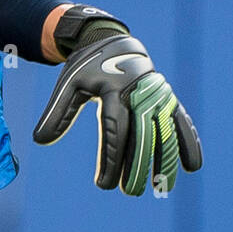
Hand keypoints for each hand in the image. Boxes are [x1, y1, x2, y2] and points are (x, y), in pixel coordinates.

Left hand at [34, 6, 202, 195]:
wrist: (113, 39)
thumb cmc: (87, 66)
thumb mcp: (69, 84)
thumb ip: (57, 112)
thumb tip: (40, 141)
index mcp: (113, 90)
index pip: (114, 130)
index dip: (111, 159)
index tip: (104, 184)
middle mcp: (139, 93)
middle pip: (142, 135)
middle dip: (138, 165)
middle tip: (131, 192)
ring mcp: (157, 95)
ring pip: (165, 130)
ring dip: (167, 159)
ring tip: (164, 186)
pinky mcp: (167, 98)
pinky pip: (181, 121)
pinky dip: (188, 142)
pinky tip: (192, 165)